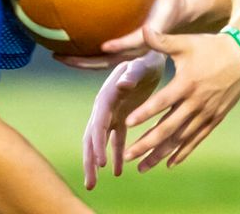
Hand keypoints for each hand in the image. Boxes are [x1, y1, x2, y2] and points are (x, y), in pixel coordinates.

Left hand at [55, 0, 184, 69]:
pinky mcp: (123, 50)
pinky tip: (66, 50)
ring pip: (104, 63)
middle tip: (64, 56)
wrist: (174, 12)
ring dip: (81, 63)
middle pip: (112, 60)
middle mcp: (140, 46)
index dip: (121, 45)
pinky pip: (102, 58)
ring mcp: (130, 51)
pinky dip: (85, 57)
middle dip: (88, 62)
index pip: (135, 42)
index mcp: (151, 32)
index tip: (103, 45)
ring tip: (58, 56)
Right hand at [81, 51, 164, 189]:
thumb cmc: (145, 59)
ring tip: (94, 183)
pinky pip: (116, 139)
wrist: (150, 56)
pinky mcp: (121, 117)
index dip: (98, 144)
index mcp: (106, 96)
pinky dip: (116, 154)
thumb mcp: (140, 65)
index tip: (101, 163)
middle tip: (91, 182)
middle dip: (90, 160)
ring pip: (99, 141)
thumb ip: (131, 74)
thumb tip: (123, 84)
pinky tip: (119, 171)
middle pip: (92, 137)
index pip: (98, 124)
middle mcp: (104, 106)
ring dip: (97, 162)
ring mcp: (111, 113)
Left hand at [121, 26, 239, 171]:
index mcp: (186, 83)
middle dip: (147, 143)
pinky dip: (183, 152)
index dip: (145, 113)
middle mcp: (196, 102)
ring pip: (180, 139)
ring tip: (142, 167)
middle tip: (127, 156)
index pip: (161, 102)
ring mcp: (206, 113)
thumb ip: (161, 40)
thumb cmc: (210, 47)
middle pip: (168, 128)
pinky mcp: (214, 119)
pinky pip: (196, 139)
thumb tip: (142, 29)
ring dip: (160, 154)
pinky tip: (169, 164)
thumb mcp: (185, 43)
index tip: (128, 123)